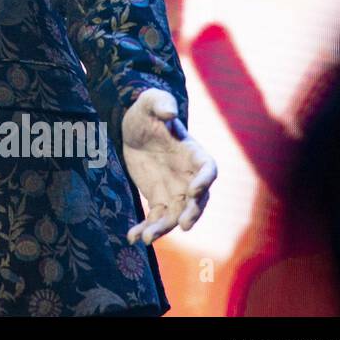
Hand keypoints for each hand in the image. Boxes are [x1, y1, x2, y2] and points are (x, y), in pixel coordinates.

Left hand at [120, 88, 216, 243]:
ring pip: (176, 215)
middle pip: (198, 200)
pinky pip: (156, 218)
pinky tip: (132, 237)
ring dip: (164, 228)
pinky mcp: (158, 198)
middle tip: (183, 225)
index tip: (195, 190)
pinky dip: (145, 228)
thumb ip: (162, 104)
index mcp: (194, 153)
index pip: (208, 169)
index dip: (205, 181)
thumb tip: (170, 113)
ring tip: (147, 238)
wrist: (134, 126)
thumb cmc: (148, 110)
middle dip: (192, 213)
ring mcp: (175, 190)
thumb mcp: (151, 101)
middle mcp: (189, 176)